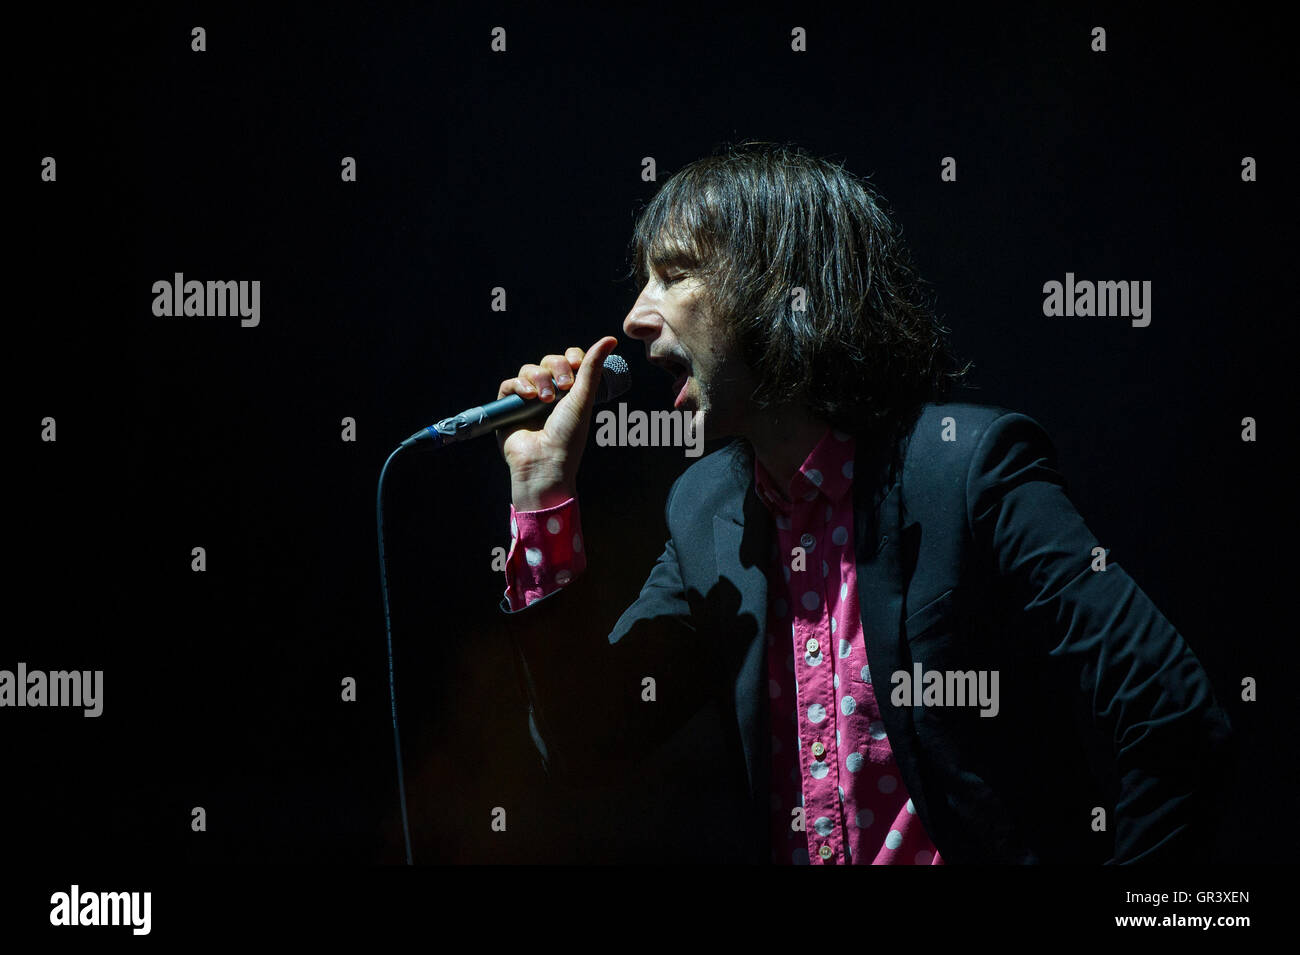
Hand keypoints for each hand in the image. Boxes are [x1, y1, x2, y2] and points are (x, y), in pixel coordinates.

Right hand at [495, 335, 619, 510]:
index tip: (577, 364)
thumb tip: (611, 338)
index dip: (572, 357)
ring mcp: (528, 400)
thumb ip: (593, 367)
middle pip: (549, 361)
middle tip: (565, 386)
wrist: (545, 463)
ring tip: (546, 399)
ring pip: (529, 370)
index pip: (569, 360)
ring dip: (539, 378)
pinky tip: (529, 396)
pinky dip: (518, 385)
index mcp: (570, 392)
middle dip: (557, 367)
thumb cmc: (568, 436)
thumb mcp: (583, 398)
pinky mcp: (508, 408)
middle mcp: (549, 393)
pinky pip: (509, 384)